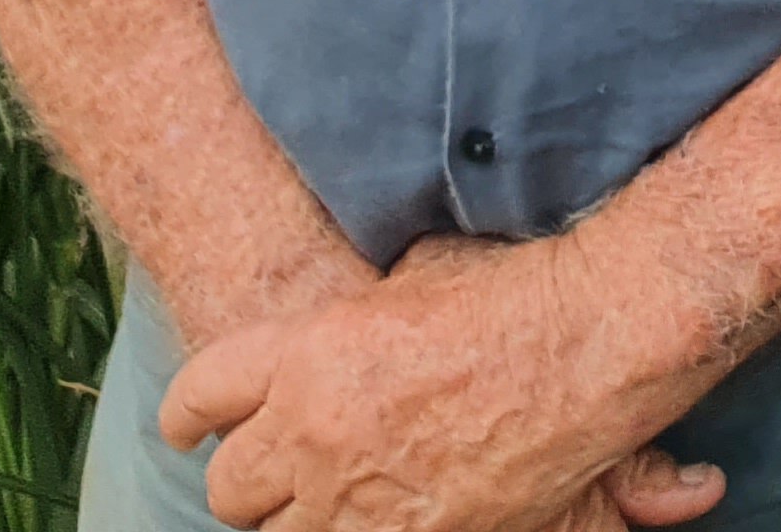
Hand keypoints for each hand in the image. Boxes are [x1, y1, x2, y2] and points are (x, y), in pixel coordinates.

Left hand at [161, 233, 724, 531]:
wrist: (592, 339)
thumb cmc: (518, 291)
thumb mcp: (417, 274)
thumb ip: (357, 318)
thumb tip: (346, 321)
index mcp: (308, 352)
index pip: (201, 393)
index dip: (188, 415)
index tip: (190, 428)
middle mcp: (315, 430)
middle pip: (230, 485)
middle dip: (249, 481)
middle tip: (276, 471)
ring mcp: (358, 498)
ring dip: (305, 519)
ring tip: (342, 498)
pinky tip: (391, 516)